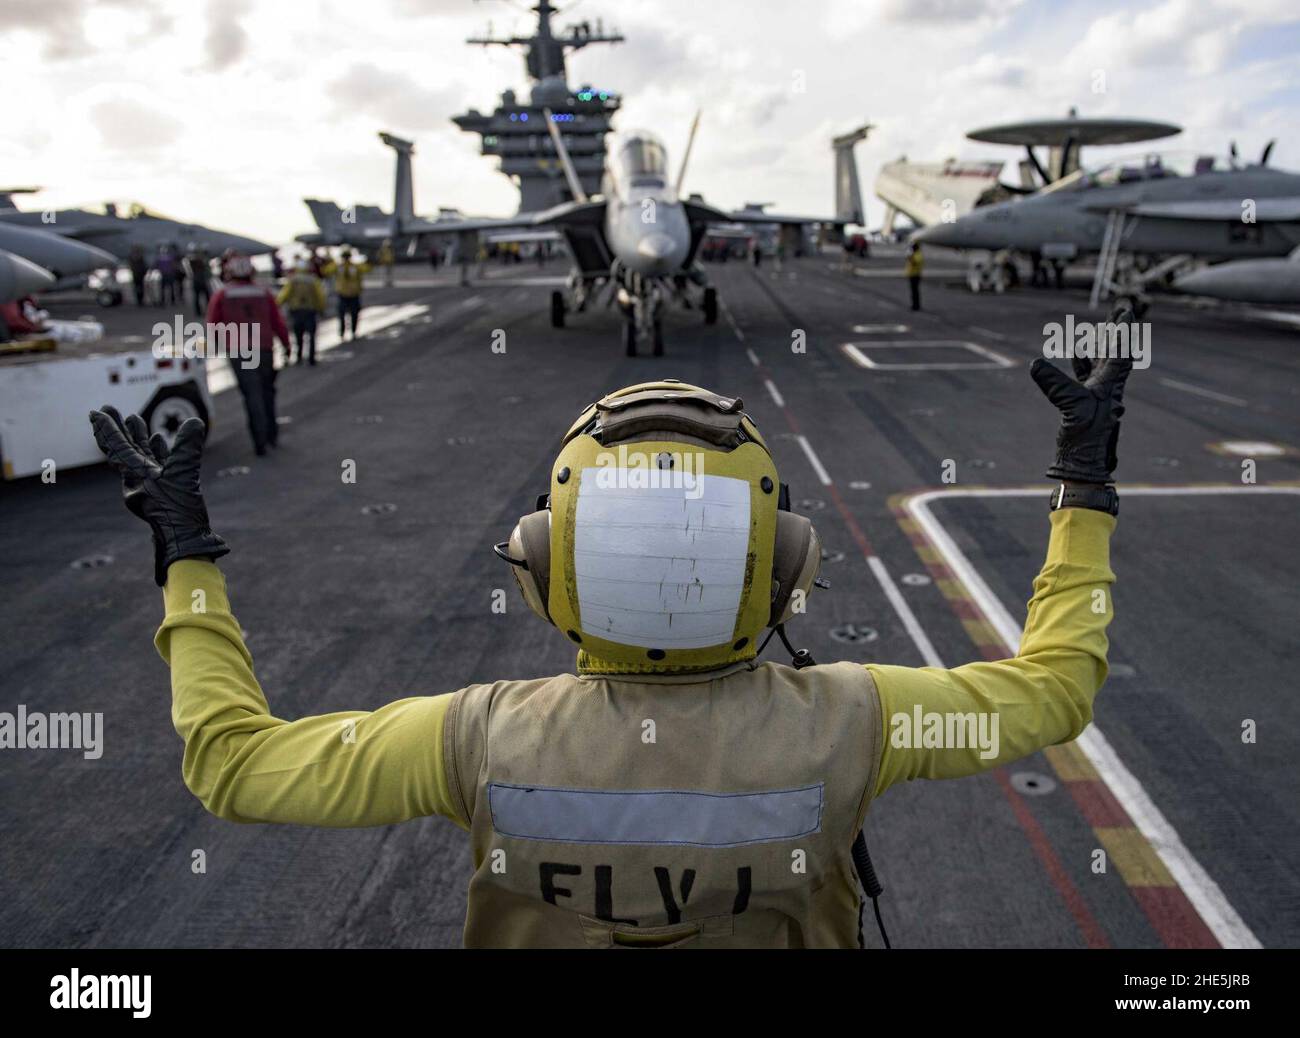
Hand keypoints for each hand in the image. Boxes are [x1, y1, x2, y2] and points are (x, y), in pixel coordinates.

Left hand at [88, 406, 228, 585]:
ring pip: (140, 457)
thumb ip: (188, 448)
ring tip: (136, 420)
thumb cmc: (179, 513)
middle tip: (110, 409)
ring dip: (138, 438)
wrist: (185, 541)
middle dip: (119, 429)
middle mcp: (137, 480)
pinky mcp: (163, 492)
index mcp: (135, 476)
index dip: (107, 429)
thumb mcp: (184, 476)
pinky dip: (156, 452)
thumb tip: (195, 422)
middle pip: (124, 449)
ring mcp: (149, 486)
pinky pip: (155, 466)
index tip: (97, 412)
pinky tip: (160, 442)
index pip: (117, 447)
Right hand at [1030, 304, 1135, 483]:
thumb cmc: (1084, 439)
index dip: (1124, 332)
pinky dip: (1081, 364)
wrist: (1083, 465)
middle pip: (1115, 353)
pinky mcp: (1084, 405)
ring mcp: (1096, 397)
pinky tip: (1077, 353)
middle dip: (1116, 332)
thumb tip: (1036, 364)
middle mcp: (1107, 389)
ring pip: (1101, 364)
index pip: (1121, 353)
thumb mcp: (1071, 407)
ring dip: (1101, 345)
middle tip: (1120, 311)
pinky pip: (1085, 378)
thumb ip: (1055, 384)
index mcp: (1110, 386)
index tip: (1126, 312)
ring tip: (1102, 328)